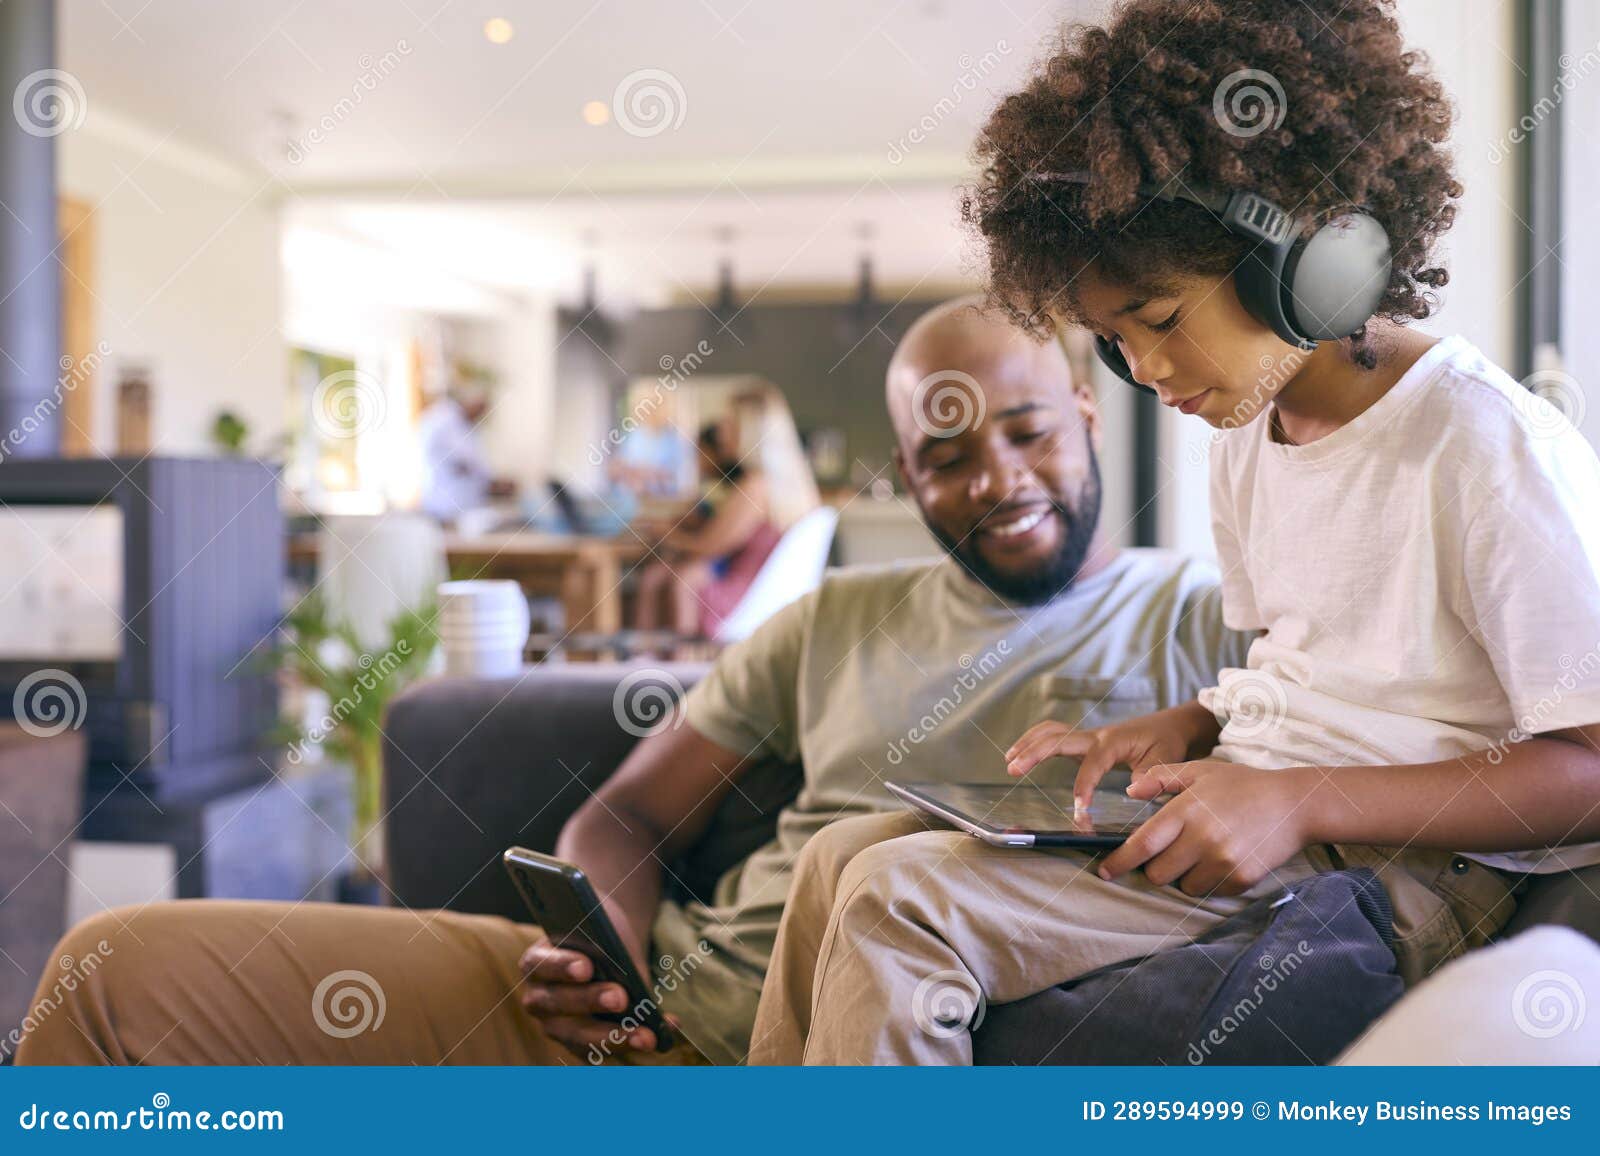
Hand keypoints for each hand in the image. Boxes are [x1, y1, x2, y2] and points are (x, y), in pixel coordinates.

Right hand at [517, 938, 660, 1056]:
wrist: (604, 944)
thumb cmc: (599, 934)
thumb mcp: (599, 931)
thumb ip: (604, 948)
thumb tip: (628, 970)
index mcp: (535, 963)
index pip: (541, 965)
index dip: (562, 966)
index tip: (586, 967)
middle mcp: (538, 999)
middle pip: (559, 1005)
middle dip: (591, 1001)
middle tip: (620, 998)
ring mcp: (556, 1026)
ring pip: (579, 1038)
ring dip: (615, 1038)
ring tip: (646, 1036)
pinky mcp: (580, 1045)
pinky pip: (603, 1052)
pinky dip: (633, 1044)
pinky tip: (660, 1037)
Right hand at [1006, 704, 1214, 805]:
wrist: (1169, 726)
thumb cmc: (1166, 743)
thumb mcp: (1165, 760)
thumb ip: (1150, 776)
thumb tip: (1132, 790)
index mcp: (1114, 742)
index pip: (1092, 763)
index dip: (1084, 786)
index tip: (1080, 811)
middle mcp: (1095, 735)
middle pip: (1057, 739)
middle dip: (1034, 753)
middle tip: (1013, 769)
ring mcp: (1087, 736)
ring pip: (1050, 733)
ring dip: (1028, 744)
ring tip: (1009, 761)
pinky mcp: (1083, 741)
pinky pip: (1053, 735)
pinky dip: (1034, 740)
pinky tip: (1020, 752)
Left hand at [1098, 760, 1314, 895]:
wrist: (1294, 804)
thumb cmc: (1242, 785)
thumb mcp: (1200, 770)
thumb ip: (1161, 778)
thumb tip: (1129, 790)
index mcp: (1187, 810)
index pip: (1144, 843)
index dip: (1120, 860)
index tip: (1104, 870)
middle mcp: (1203, 838)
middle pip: (1158, 873)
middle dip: (1155, 868)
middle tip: (1169, 853)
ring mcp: (1224, 861)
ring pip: (1183, 886)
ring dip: (1183, 876)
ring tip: (1201, 852)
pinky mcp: (1242, 878)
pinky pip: (1210, 891)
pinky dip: (1209, 881)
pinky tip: (1223, 859)